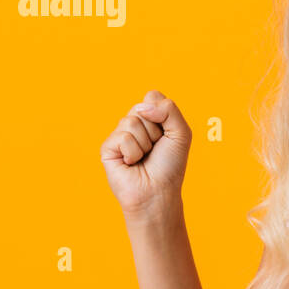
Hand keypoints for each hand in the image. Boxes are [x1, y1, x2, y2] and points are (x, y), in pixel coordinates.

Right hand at [100, 91, 191, 219]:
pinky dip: (133, 152)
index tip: (167, 135)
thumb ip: (169, 110)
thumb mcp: (181, 133)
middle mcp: (134, 124)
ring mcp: (119, 135)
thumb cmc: (170, 165)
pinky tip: (132, 164)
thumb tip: (143, 107)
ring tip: (144, 158)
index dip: (164, 114)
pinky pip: (122, 137)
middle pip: (142, 107)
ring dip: (145, 143)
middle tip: (155, 149)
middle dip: (155, 130)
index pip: (153, 96)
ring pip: (131, 121)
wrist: (158, 192)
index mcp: (151, 118)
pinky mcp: (107, 148)